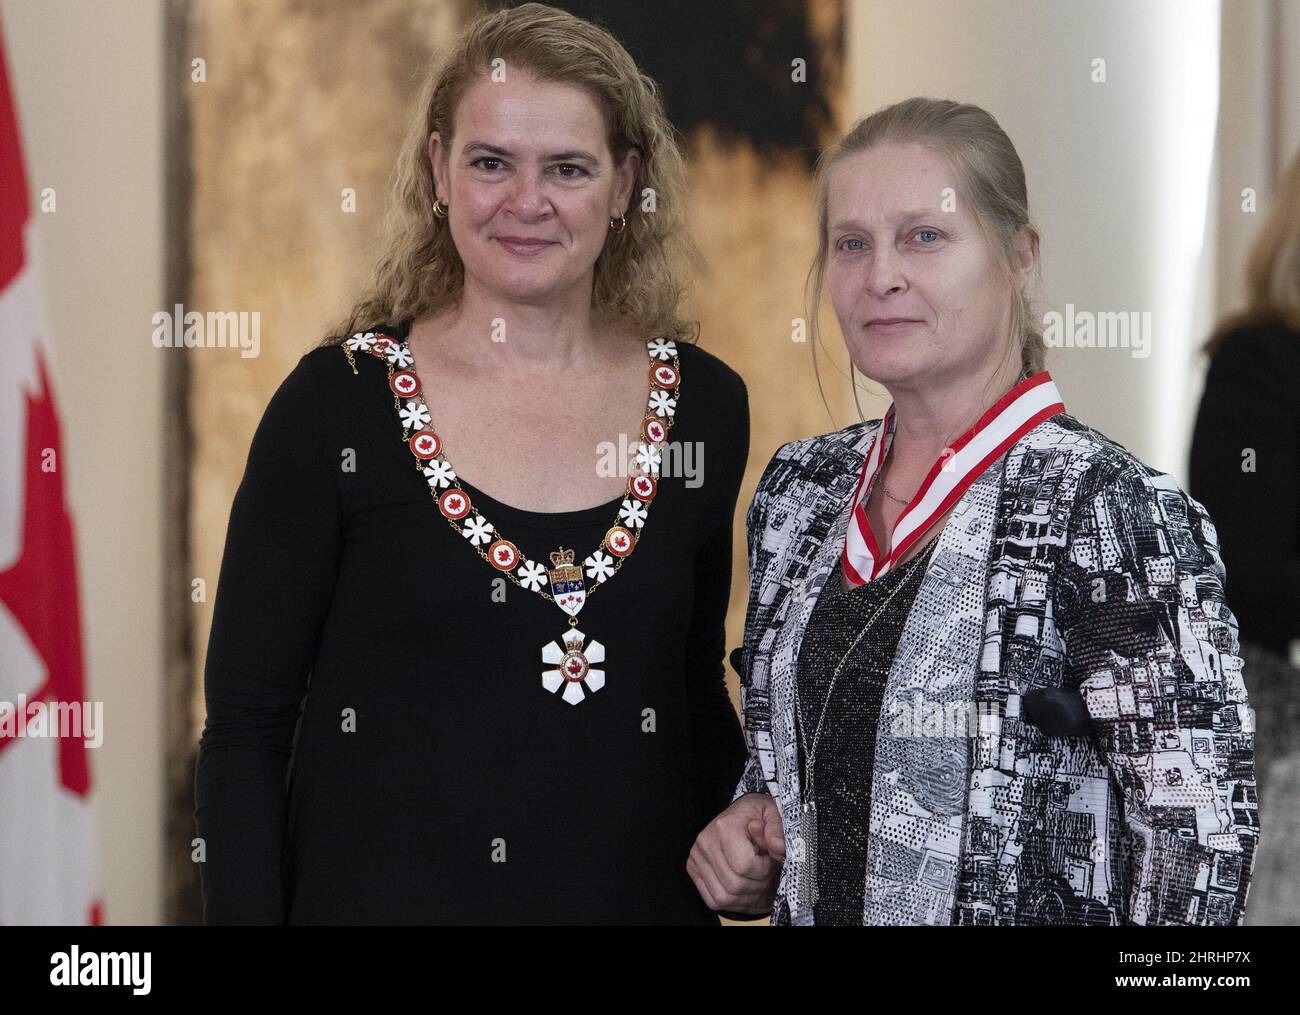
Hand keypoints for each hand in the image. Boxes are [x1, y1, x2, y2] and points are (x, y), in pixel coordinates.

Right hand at [687, 792, 785, 913]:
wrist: (740, 816)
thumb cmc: (757, 816)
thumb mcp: (773, 814)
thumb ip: (778, 829)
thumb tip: (778, 848)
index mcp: (724, 827)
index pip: (744, 865)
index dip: (764, 869)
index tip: (770, 859)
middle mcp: (705, 843)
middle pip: (735, 885)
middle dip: (758, 885)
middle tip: (766, 872)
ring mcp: (696, 858)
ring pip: (724, 897)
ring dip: (747, 896)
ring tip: (757, 881)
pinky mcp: (694, 871)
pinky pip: (714, 900)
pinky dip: (734, 902)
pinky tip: (746, 889)